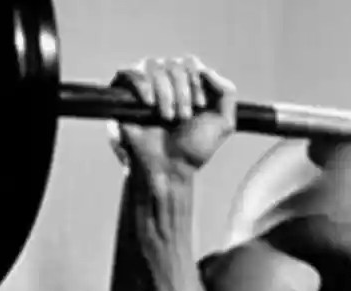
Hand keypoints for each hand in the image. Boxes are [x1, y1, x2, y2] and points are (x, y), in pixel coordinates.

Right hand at [108, 56, 237, 176]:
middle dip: (182, 92)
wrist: (168, 168)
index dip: (196, 81)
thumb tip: (206, 69)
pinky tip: (150, 104)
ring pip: (153, 66)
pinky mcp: (122, 95)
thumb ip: (227, 92)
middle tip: (183, 118)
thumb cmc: (193, 148)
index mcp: (187, 84)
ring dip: (166, 93)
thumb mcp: (224, 123)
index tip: (200, 107)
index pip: (190, 62)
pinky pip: (130, 73)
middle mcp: (165, 81)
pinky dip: (143, 85)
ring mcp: (144, 86)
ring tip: (168, 117)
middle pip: (173, 64)